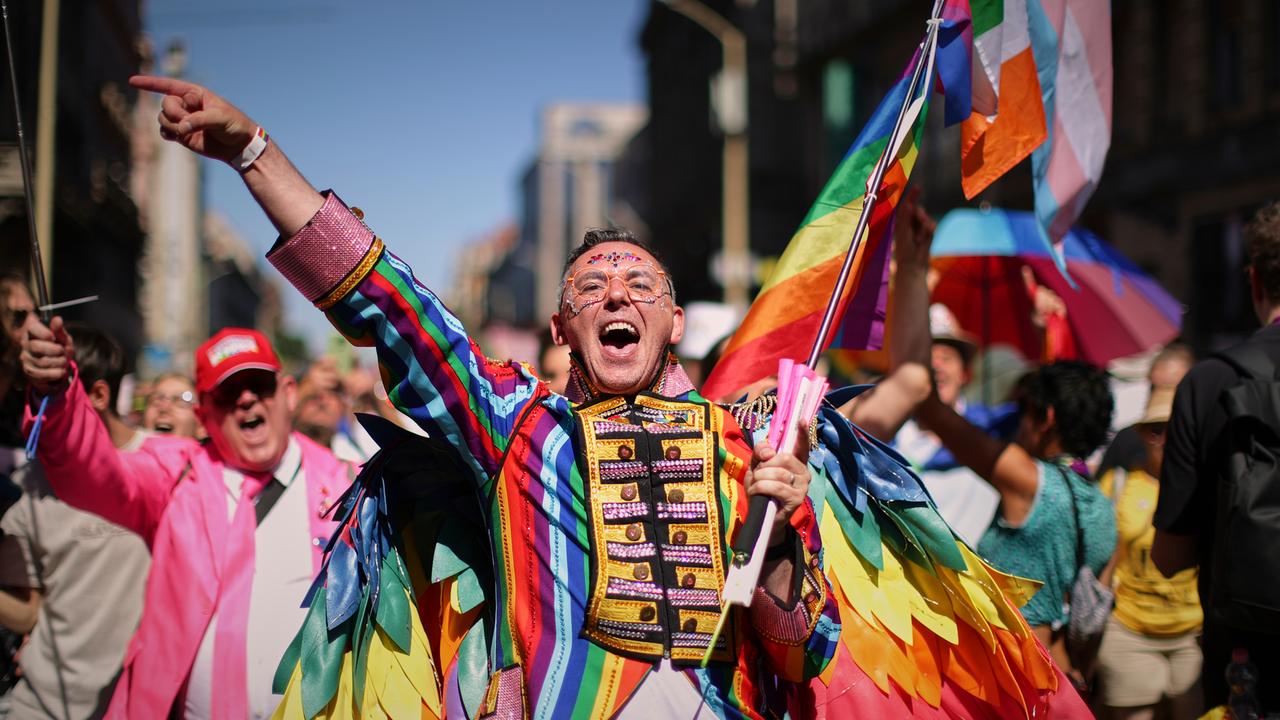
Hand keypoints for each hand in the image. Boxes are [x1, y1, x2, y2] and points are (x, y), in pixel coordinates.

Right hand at [20, 315, 72, 394]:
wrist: (58, 367)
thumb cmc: (59, 348)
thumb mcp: (63, 339)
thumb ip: (60, 331)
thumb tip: (57, 319)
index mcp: (33, 332)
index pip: (31, 328)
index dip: (42, 332)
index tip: (52, 337)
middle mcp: (26, 344)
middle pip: (35, 346)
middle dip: (54, 350)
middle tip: (62, 351)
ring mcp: (26, 358)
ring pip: (41, 361)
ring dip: (58, 362)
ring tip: (64, 361)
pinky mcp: (29, 371)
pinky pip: (42, 374)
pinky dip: (56, 373)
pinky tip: (61, 370)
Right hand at [129, 75, 257, 164]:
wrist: (239, 146)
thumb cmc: (235, 125)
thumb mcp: (221, 118)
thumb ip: (200, 120)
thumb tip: (181, 128)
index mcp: (195, 94)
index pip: (169, 85)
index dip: (150, 83)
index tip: (132, 81)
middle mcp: (187, 105)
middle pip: (165, 104)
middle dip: (174, 114)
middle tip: (190, 122)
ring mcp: (183, 120)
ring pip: (163, 119)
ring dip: (172, 126)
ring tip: (189, 132)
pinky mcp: (182, 134)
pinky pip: (165, 131)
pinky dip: (167, 133)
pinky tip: (177, 137)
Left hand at [743, 424, 810, 537]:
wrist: (761, 517)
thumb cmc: (761, 489)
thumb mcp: (756, 467)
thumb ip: (760, 453)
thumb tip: (769, 452)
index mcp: (795, 461)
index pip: (801, 445)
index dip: (802, 433)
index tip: (802, 420)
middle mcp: (803, 472)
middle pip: (783, 457)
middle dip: (764, 465)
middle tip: (758, 475)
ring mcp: (802, 486)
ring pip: (777, 472)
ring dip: (759, 478)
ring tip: (756, 486)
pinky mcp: (796, 499)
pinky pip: (775, 487)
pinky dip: (760, 488)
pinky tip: (757, 493)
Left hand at [892, 186, 936, 270]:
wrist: (914, 264)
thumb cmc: (904, 249)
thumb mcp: (903, 232)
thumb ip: (905, 218)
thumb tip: (909, 204)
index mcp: (901, 220)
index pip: (907, 205)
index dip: (913, 196)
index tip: (918, 187)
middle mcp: (911, 222)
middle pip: (919, 210)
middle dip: (920, 214)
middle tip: (920, 220)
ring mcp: (920, 227)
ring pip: (927, 218)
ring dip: (924, 227)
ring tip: (918, 239)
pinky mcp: (929, 232)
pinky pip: (933, 225)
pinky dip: (929, 232)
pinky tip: (924, 240)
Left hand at [1023, 266, 1066, 326]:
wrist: (1049, 335)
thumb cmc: (1039, 327)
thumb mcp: (1037, 316)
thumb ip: (1038, 304)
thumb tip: (1039, 291)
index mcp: (1032, 301)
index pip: (1029, 287)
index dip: (1027, 278)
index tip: (1024, 269)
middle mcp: (1040, 299)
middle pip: (1044, 291)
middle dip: (1045, 301)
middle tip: (1044, 313)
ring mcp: (1050, 302)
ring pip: (1053, 297)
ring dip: (1052, 307)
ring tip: (1049, 316)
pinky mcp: (1058, 306)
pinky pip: (1060, 303)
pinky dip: (1059, 309)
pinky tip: (1057, 316)